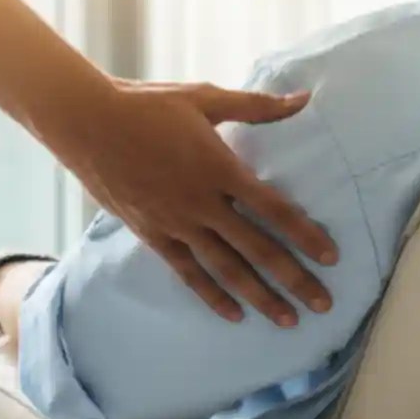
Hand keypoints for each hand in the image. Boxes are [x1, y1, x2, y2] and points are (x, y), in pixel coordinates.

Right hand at [43, 79, 337, 325]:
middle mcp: (201, 203)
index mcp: (219, 168)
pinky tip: (234, 314)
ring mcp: (175, 223)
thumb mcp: (205, 98)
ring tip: (287, 320)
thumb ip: (257, 106)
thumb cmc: (148, 106)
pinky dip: (211, 295)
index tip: (332, 257)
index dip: (305, 234)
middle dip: (294, 278)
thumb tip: (304, 99)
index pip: (274, 209)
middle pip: (257, 249)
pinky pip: (187, 272)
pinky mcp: (152, 235)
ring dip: (259, 296)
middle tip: (324, 304)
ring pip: (225, 269)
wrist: (88, 123)